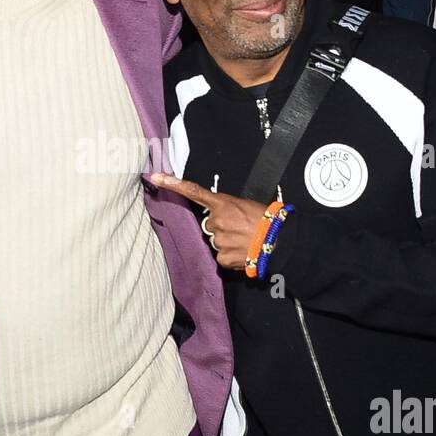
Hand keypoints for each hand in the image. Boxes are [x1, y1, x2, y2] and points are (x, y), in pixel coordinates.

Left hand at [150, 174, 268, 271]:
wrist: (280, 241)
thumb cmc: (268, 220)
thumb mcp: (247, 205)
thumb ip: (229, 209)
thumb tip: (224, 218)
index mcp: (223, 203)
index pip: (193, 191)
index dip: (173, 184)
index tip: (156, 177)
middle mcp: (216, 221)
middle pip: (210, 224)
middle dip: (221, 226)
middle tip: (240, 228)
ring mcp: (218, 240)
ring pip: (216, 240)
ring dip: (227, 241)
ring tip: (245, 240)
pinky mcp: (222, 257)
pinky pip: (221, 256)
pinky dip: (231, 255)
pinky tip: (244, 251)